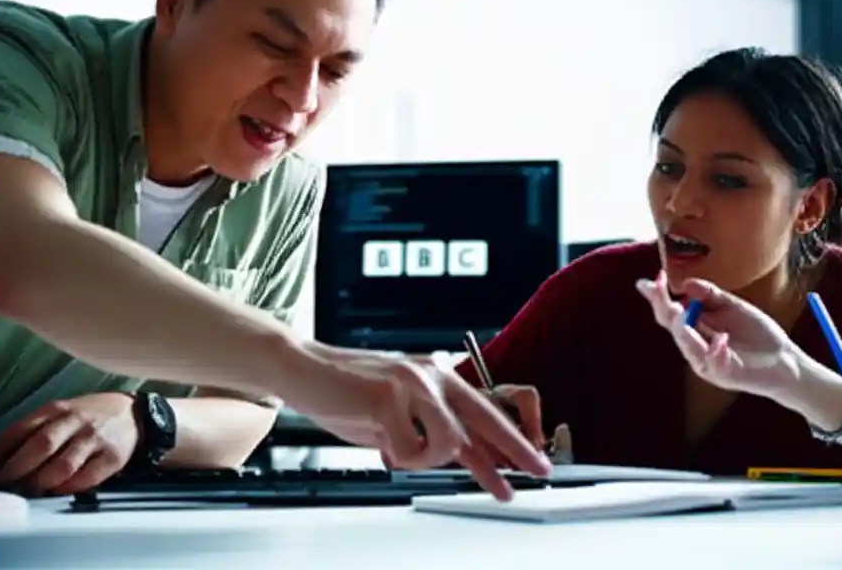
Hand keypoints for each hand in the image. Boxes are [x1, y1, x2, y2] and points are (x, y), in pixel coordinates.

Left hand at [0, 393, 137, 495]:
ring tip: (32, 490)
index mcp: (57, 409)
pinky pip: (86, 479)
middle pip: (41, 447)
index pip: (20, 429)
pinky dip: (67, 488)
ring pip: (62, 466)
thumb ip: (33, 431)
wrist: (134, 414)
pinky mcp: (113, 458)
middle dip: (17, 470)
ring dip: (41, 483)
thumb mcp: (60, 413)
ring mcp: (96, 440)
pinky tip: (59, 489)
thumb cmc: (87, 417)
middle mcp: (76, 421)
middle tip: (6, 483)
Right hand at [274, 342, 551, 500]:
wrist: (303, 369)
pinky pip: (409, 448)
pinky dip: (398, 456)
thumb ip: (430, 430)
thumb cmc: (349, 395)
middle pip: (486, 418)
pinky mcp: (387, 395)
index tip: (534, 464)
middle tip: (538, 473)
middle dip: (516, 450)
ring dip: (426, 460)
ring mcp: (412, 382)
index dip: (511, 442)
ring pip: (447, 442)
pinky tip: (381, 443)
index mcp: (438, 377)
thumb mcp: (398, 415)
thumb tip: (465, 457)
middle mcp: (433, 375)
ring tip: (397, 451)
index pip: (484, 415)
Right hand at [636, 270, 806, 399]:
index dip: (657, 297)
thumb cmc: (757, 335)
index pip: (670, 312)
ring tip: (680, 311)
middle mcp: (696, 345)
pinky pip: (715, 364)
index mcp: (697, 327)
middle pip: (672, 326)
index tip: (646, 282)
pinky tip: (721, 339)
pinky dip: (716, 351)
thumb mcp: (733, 307)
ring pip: (687, 346)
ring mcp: (708, 362)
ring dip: (682, 328)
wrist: (785, 360)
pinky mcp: (725, 375)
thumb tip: (686, 284)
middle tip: (659, 287)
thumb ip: (711, 295)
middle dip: (662, 306)